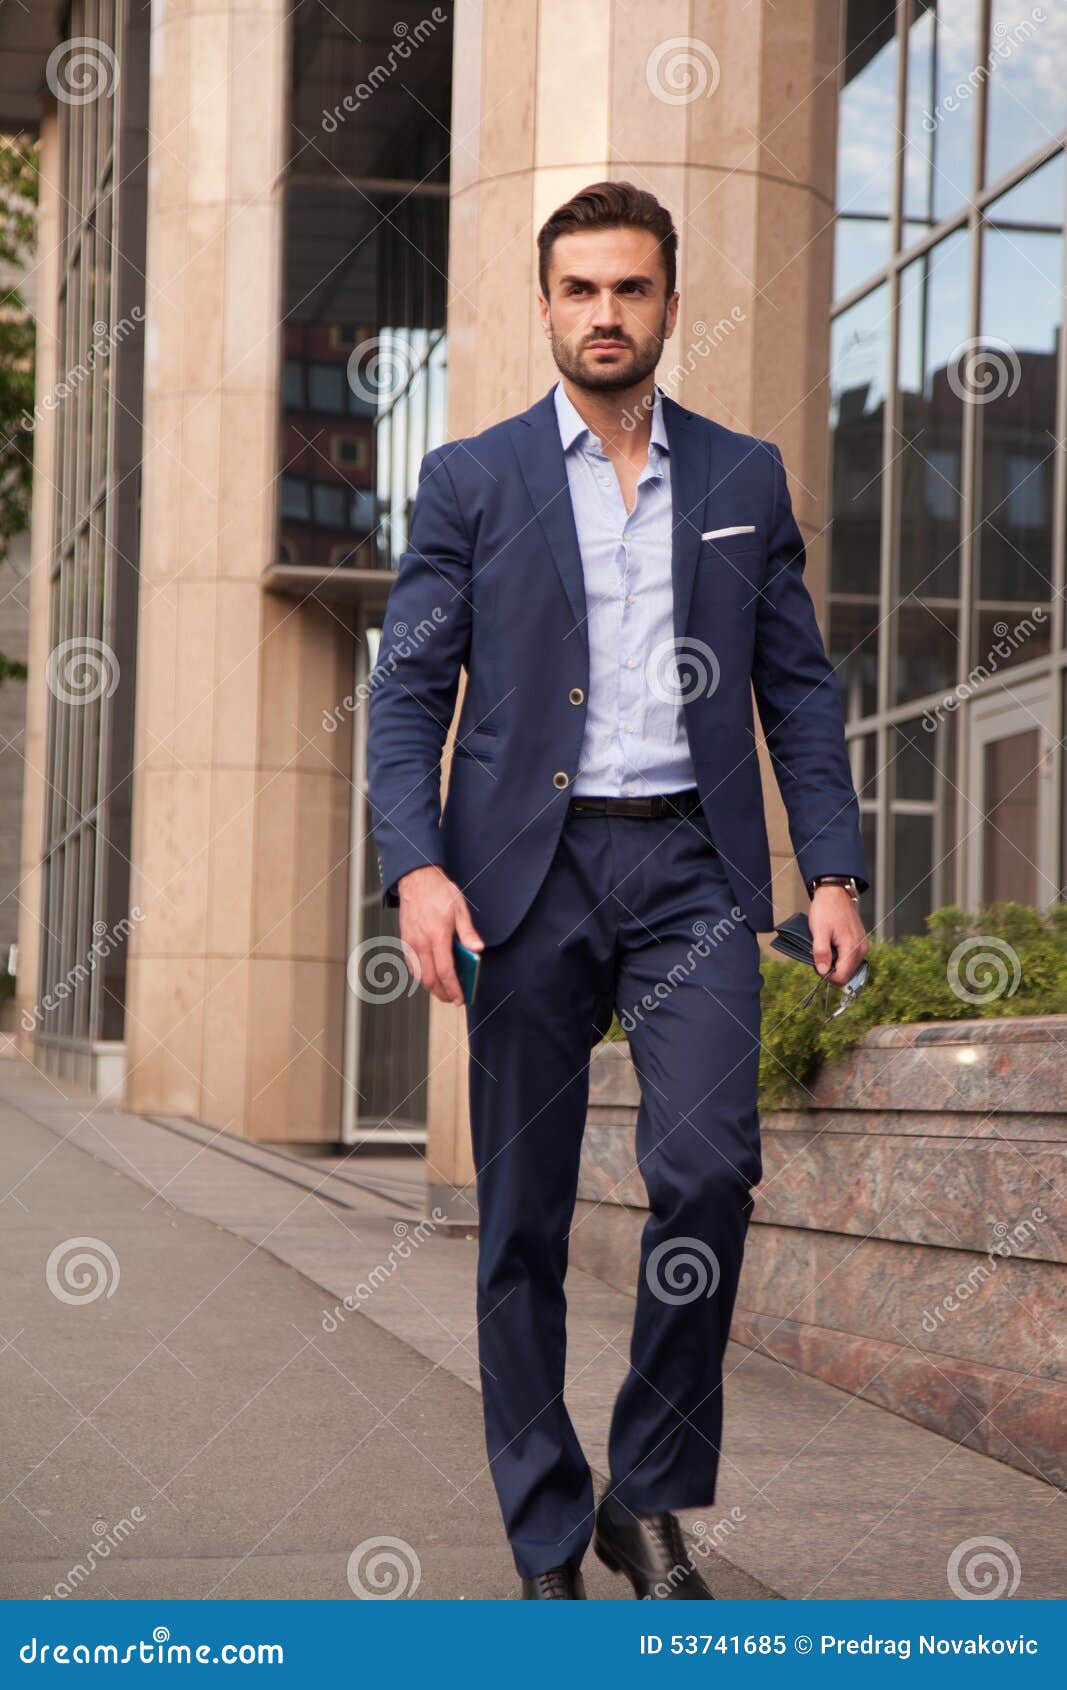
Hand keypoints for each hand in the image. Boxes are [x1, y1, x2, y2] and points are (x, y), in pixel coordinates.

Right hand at [397, 865, 483, 1004]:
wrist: (416, 879)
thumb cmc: (439, 892)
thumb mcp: (461, 909)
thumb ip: (468, 933)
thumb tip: (478, 950)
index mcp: (437, 935)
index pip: (445, 971)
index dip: (454, 988)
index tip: (460, 998)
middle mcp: (421, 942)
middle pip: (430, 979)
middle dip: (442, 993)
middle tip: (453, 998)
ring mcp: (410, 943)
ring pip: (419, 976)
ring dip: (431, 987)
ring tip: (444, 989)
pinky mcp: (404, 941)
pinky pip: (412, 966)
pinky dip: (421, 976)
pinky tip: (431, 975)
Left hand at [810, 885, 867, 986]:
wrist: (835, 892)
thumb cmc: (827, 909)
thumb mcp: (819, 931)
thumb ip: (821, 953)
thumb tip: (823, 971)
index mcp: (852, 948)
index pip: (842, 977)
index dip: (827, 976)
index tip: (817, 964)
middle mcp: (861, 950)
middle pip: (847, 975)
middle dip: (831, 970)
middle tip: (820, 956)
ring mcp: (862, 946)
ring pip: (848, 967)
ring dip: (835, 963)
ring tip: (825, 948)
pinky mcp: (859, 942)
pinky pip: (850, 958)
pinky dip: (839, 956)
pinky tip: (831, 945)